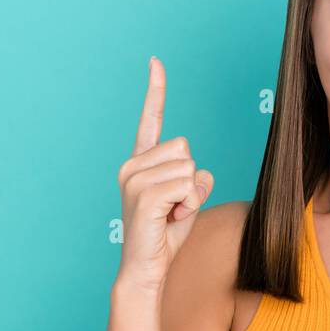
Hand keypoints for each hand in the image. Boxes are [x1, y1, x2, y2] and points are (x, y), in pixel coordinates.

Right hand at [113, 56, 213, 294]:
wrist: (146, 269)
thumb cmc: (166, 233)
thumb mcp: (187, 198)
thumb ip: (194, 178)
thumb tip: (197, 172)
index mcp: (140, 161)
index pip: (151, 119)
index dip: (155, 90)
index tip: (155, 61)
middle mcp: (132, 165)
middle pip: (186, 148)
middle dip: (191, 179)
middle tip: (174, 206)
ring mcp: (134, 179)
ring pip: (189, 168)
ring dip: (191, 195)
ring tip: (170, 215)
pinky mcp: (143, 195)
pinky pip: (187, 186)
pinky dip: (188, 205)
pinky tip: (169, 220)